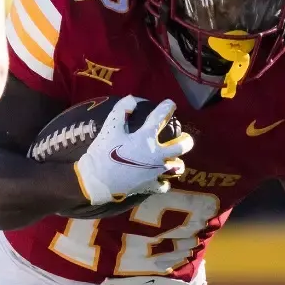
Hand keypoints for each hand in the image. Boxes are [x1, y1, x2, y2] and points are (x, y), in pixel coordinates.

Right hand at [73, 98, 191, 205]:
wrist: (98, 182)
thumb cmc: (103, 153)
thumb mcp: (109, 129)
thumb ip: (121, 111)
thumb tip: (132, 99)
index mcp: (146, 138)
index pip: (161, 118)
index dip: (167, 108)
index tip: (171, 103)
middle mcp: (157, 154)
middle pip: (181, 147)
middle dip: (186, 140)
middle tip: (185, 137)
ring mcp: (156, 172)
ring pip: (177, 167)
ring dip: (176, 162)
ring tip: (173, 160)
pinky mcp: (150, 185)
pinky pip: (164, 185)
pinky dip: (163, 182)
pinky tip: (160, 179)